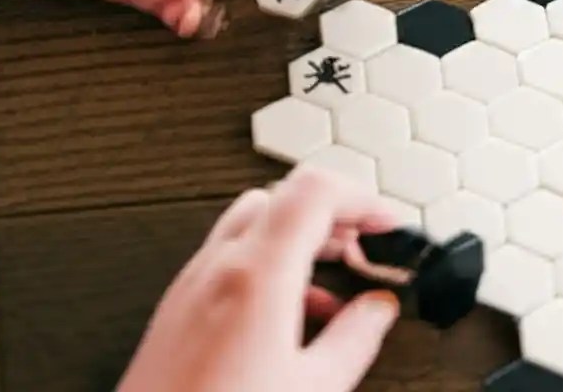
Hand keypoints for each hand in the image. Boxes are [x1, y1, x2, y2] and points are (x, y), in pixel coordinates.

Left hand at [117, 169, 402, 391]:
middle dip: (333, 212)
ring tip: (336, 274)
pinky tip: (291, 309)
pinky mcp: (176, 310)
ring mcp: (191, 286)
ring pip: (252, 223)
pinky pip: (228, 259)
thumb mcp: (314, 387)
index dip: (361, 198)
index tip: (386, 222)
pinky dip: (268, 263)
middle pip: (283, 197)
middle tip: (367, 241)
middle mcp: (217, 268)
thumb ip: (355, 337)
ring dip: (300, 235)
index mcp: (257, 273)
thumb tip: (377, 310)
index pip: (316, 190)